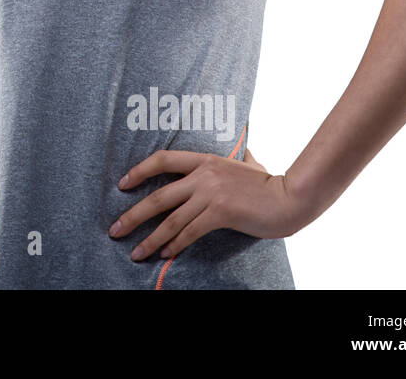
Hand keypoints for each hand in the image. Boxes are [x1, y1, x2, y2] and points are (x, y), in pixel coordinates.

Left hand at [108, 148, 302, 261]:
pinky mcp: (221, 213)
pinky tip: (164, 254)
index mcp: (205, 159)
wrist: (290, 197)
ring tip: (134, 252)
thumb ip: (232, 157)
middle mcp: (203, 175)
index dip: (139, 171)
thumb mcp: (245, 162)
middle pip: (159, 195)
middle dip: (133, 214)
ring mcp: (211, 194)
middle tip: (115, 229)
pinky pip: (190, 232)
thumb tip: (237, 150)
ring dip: (150, 238)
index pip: (162, 160)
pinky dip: (175, 244)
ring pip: (171, 219)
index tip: (121, 184)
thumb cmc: (268, 182)